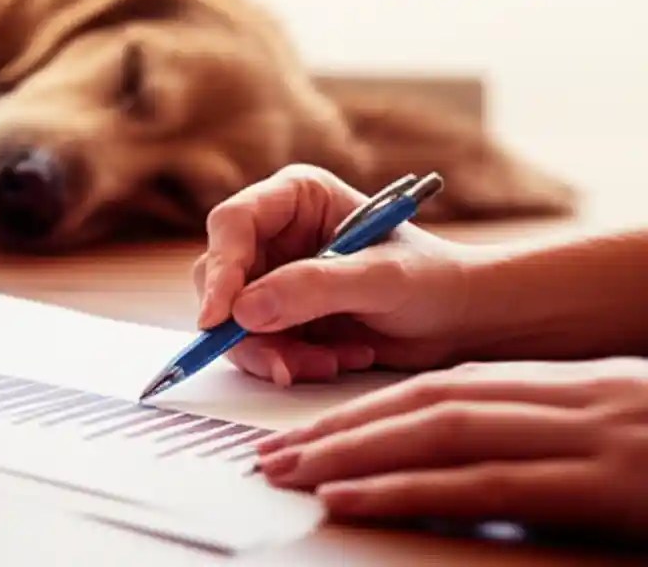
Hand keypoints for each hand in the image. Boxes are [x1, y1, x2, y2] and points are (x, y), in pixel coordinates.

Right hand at [193, 165, 478, 385]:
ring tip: (329, 362)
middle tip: (280, 362)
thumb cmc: (434, 281)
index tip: (220, 318)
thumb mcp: (380, 280)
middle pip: (221, 277)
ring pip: (233, 320)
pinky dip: (290, 362)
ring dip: (275, 352)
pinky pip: (256, 345)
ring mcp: (273, 276)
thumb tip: (243, 311)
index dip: (220, 270)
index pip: (233, 225)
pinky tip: (336, 360)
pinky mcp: (279, 316)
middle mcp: (275, 233)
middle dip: (247, 327)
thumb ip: (313, 288)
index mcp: (296, 197)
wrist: (462, 321)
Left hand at [252, 358, 647, 539]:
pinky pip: (487, 481)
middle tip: (273, 454)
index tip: (314, 433)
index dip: (373, 409)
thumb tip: (473, 469)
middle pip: (429, 402)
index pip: (449, 390)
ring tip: (291, 473)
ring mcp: (591, 438)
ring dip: (357, 452)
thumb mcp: (627, 438)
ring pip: (444, 432)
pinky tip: (355, 498)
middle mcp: (572, 401)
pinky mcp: (609, 484)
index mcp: (573, 388)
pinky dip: (410, 487)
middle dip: (344, 428)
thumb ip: (555, 443)